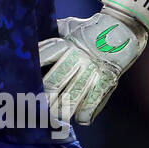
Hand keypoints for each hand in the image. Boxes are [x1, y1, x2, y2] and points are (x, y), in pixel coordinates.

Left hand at [38, 0, 148, 124]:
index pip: (44, 58)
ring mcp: (93, 70)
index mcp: (66, 44)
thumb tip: (29, 40)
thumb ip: (52, 36)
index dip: (34, 74)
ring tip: (56, 120)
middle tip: (37, 110)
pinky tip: (80, 120)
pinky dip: (87, 113)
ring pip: (73, 95)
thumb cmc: (90, 31)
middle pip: (55, 82)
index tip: (25, 87)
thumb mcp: (69, 28)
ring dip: (63, 110)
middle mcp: (78, 58)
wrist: (123, 29)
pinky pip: (95, 100)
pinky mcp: (107, 79)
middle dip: (45, 98)